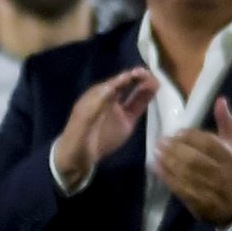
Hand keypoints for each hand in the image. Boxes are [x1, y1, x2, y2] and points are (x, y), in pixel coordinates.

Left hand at [52, 68, 157, 189]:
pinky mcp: (127, 121)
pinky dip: (146, 97)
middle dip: (136, 77)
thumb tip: (114, 86)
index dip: (124, 77)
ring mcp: (118, 110)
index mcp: (95, 96)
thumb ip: (97, 103)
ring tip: (154, 80)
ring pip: (134, 93)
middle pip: (125, 84)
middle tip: (148, 74)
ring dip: (144, 85)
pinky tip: (154, 89)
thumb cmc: (77, 137)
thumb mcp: (83, 119)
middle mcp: (108, 100)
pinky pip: (138, 105)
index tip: (137, 73)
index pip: (112, 83)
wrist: (79, 157)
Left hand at [152, 97, 231, 228]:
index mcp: (231, 156)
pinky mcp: (198, 201)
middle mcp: (221, 172)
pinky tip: (156, 167)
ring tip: (156, 151)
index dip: (190, 136)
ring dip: (168, 162)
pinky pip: (180, 188)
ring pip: (185, 173)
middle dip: (175, 149)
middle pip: (194, 158)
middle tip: (161, 141)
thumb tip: (220, 100)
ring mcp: (210, 188)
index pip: (208, 143)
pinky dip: (166, 176)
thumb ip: (226, 122)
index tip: (176, 132)